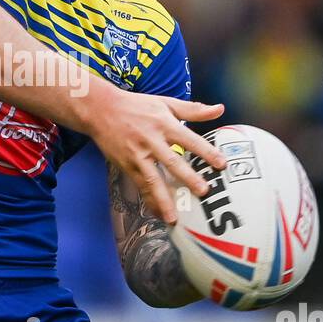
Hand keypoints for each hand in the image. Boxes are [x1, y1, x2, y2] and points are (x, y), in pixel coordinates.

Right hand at [87, 89, 226, 224]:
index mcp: (165, 124)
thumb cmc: (136, 106)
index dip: (206, 151)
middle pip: (172, 161)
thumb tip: (221, 109)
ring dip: (163, 199)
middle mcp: (152, 141)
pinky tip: (157, 213)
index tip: (221, 164)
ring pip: (152, 179)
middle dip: (187, 177)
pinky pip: (139, 186)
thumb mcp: (166, 103)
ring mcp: (137, 155)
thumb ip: (194, 109)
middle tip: (202, 192)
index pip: (190, 139)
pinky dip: (148, 200)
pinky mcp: (126, 165)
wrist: (101, 109)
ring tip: (173, 218)